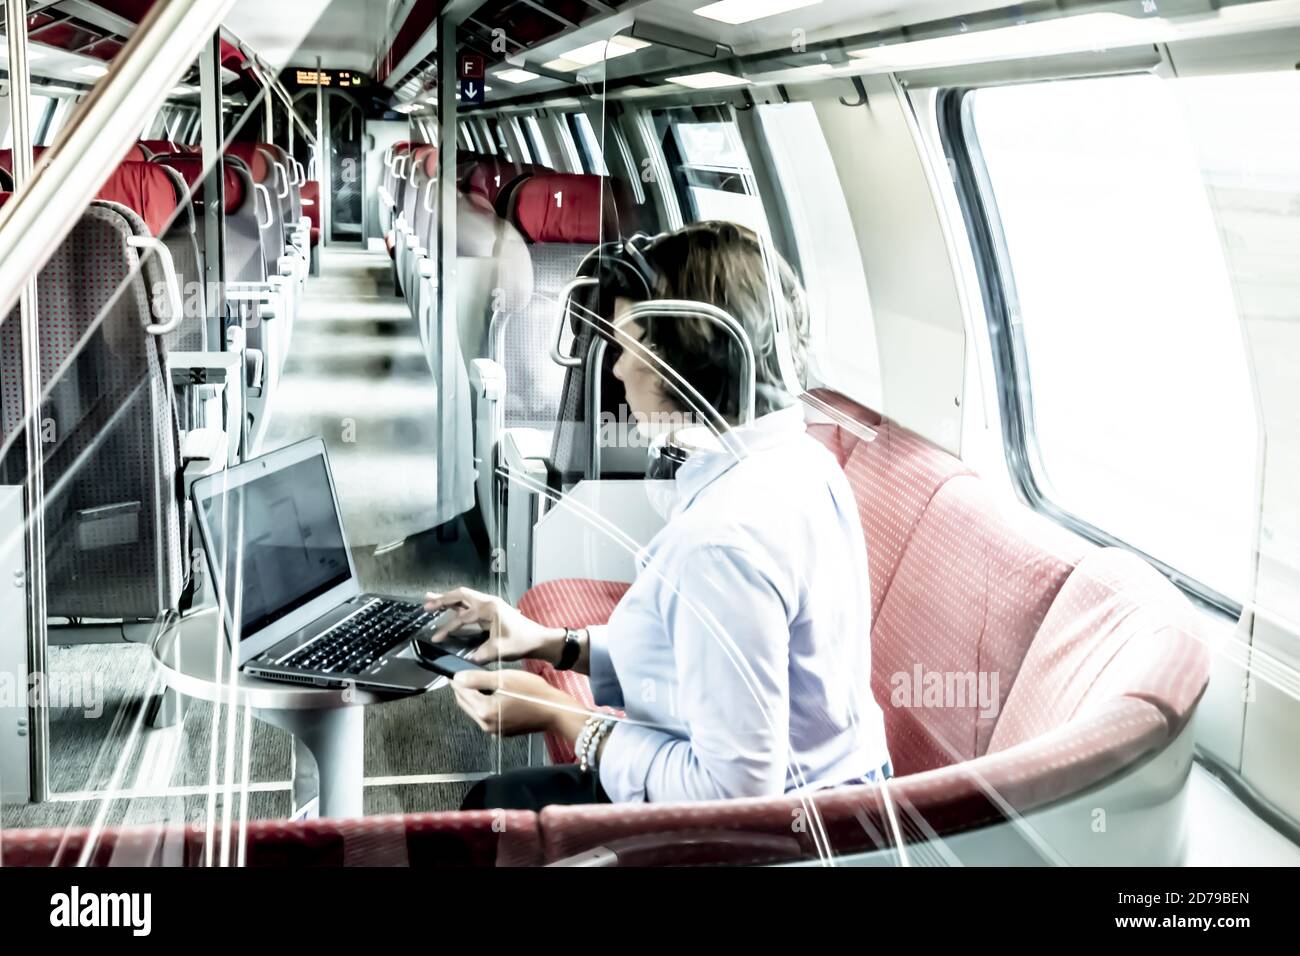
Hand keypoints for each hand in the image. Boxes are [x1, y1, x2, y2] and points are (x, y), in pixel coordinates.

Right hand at [424, 586, 564, 664]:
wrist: (539, 640)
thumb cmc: (523, 642)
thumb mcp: (500, 650)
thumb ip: (480, 654)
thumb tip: (465, 660)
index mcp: (490, 608)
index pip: (462, 617)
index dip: (448, 628)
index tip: (436, 637)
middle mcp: (489, 602)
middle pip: (460, 596)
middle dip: (442, 599)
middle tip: (426, 603)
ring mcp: (490, 605)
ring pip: (464, 598)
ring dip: (448, 599)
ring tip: (430, 599)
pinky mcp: (491, 611)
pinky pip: (470, 605)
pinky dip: (457, 605)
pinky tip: (449, 607)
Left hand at [449, 668, 587, 737]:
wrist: (554, 711)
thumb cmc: (532, 692)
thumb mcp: (504, 678)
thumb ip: (477, 678)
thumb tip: (457, 678)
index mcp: (484, 711)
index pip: (461, 693)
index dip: (458, 680)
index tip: (455, 671)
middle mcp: (485, 724)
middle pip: (465, 704)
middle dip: (464, 690)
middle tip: (466, 675)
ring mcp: (494, 730)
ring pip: (475, 710)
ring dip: (474, 697)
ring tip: (481, 683)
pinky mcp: (502, 731)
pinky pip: (486, 716)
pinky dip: (485, 705)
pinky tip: (494, 695)